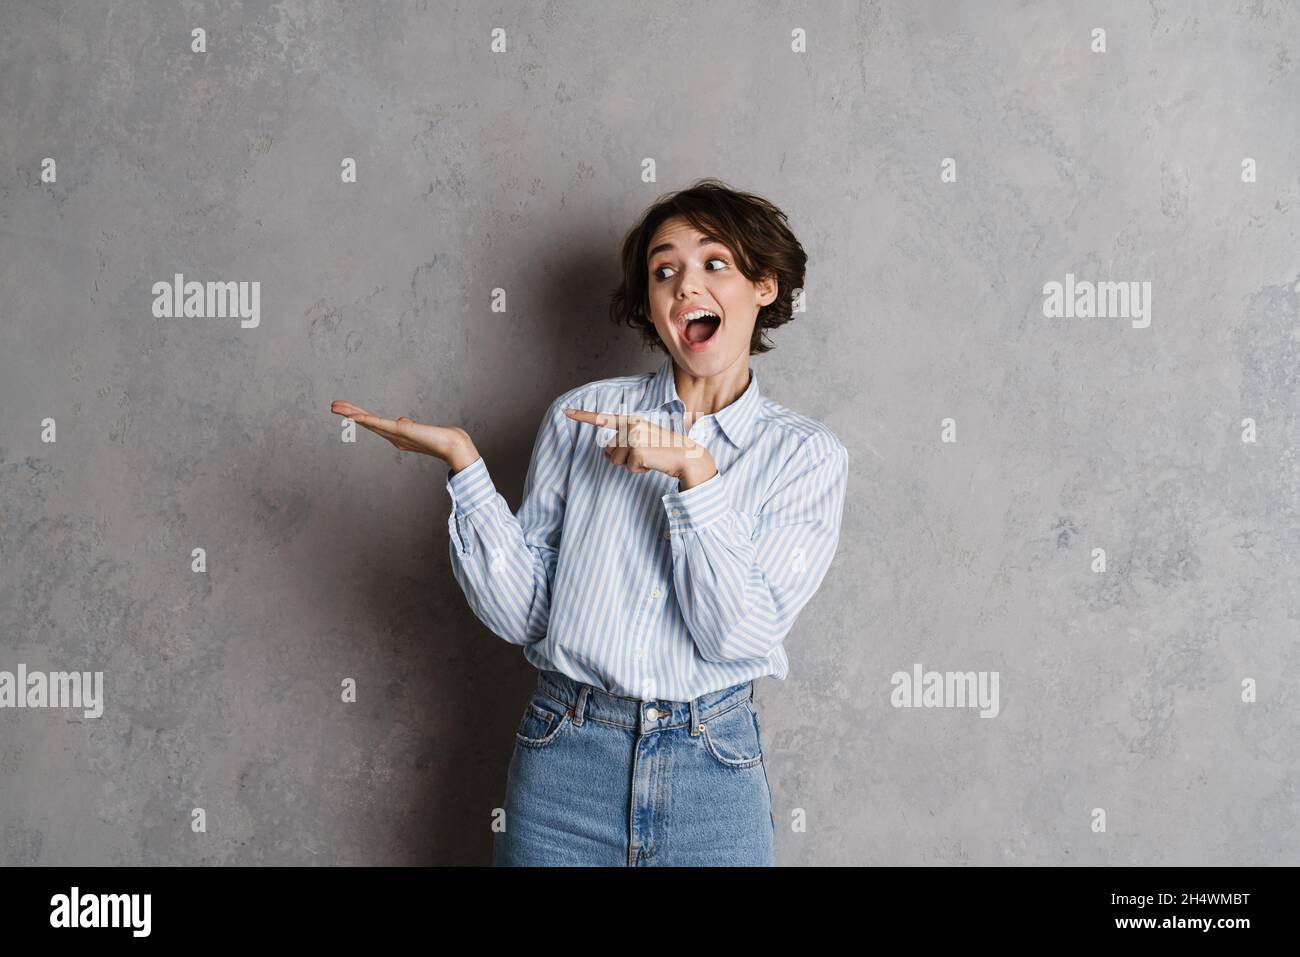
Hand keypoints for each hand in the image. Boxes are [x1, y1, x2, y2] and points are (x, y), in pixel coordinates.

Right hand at [330, 400, 478, 470]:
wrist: (451, 445)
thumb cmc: (438, 438)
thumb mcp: (417, 429)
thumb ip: (406, 425)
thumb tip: (401, 421)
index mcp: (393, 436)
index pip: (371, 423)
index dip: (357, 415)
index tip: (344, 408)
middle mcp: (391, 436)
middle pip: (366, 422)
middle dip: (348, 413)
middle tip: (332, 406)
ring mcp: (394, 434)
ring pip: (368, 422)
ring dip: (351, 414)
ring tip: (335, 407)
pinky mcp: (399, 431)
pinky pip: (378, 424)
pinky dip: (365, 420)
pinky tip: (352, 417)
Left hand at [563, 408, 717, 488]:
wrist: (686, 456)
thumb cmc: (664, 450)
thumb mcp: (642, 442)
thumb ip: (623, 444)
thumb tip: (604, 454)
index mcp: (632, 420)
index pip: (603, 418)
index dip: (582, 416)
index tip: (566, 412)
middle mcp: (630, 426)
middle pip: (610, 450)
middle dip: (623, 458)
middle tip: (645, 455)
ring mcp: (633, 437)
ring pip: (616, 460)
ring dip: (631, 465)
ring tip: (649, 458)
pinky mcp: (637, 450)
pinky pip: (628, 468)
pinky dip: (639, 470)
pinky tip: (652, 464)